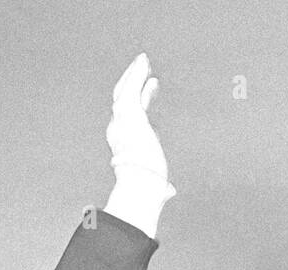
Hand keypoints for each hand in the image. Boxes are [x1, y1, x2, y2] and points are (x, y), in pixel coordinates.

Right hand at [106, 53, 169, 187]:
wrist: (140, 185)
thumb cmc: (148, 189)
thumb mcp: (157, 183)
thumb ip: (162, 186)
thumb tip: (169, 192)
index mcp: (124, 144)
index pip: (131, 115)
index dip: (142, 98)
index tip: (153, 87)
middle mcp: (118, 130)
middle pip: (122, 99)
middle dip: (132, 82)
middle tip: (143, 69)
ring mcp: (122, 121)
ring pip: (125, 90)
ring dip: (134, 74)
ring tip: (143, 60)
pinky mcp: (129, 114)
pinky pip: (132, 88)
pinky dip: (137, 75)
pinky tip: (144, 63)